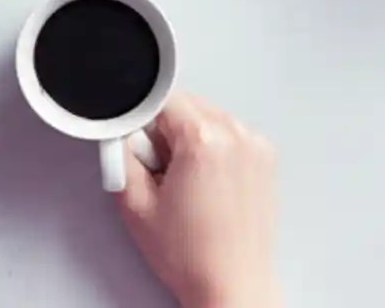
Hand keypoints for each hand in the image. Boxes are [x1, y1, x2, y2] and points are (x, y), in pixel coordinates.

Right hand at [118, 95, 279, 307]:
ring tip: (185, 181)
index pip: (162, 100)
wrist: (231, 285)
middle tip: (161, 171)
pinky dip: (213, 149)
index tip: (138, 142)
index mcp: (204, 141)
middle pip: (187, 106)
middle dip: (166, 130)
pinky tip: (205, 184)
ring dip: (190, 138)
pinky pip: (228, 134)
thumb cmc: (192, 255)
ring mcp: (256, 147)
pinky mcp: (264, 160)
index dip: (142, 122)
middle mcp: (236, 137)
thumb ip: (120, 155)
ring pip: (208, 118)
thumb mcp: (134, 202)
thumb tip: (120, 132)